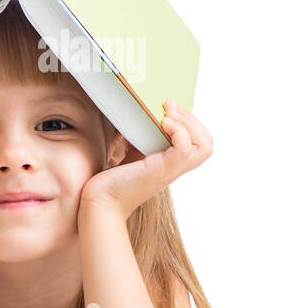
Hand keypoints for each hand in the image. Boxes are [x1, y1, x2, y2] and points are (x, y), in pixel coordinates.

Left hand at [80, 100, 212, 219]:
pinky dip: (179, 132)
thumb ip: (140, 136)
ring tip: (168, 114)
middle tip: (169, 105)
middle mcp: (175, 167)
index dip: (191, 123)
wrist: (100, 202)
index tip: (170, 109)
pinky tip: (163, 123)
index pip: (198, 142)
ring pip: (203, 146)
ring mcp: (170, 169)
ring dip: (189, 123)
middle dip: (192, 119)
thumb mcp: (130, 152)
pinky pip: (184, 149)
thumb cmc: (111, 180)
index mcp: (171, 163)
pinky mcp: (161, 170)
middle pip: (206, 143)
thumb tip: (137, 114)